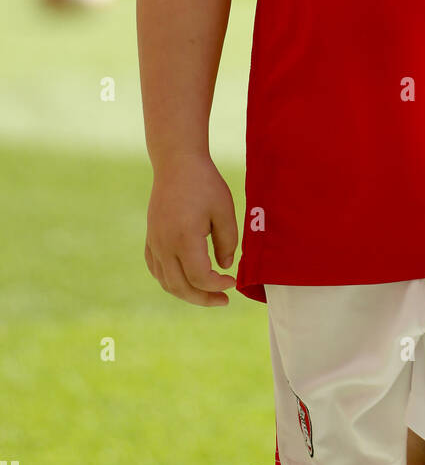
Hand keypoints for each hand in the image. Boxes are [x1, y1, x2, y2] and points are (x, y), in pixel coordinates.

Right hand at [145, 155, 238, 305]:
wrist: (176, 163)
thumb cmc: (205, 183)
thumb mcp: (225, 210)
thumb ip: (228, 242)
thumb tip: (224, 267)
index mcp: (184, 238)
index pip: (200, 277)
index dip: (218, 286)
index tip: (233, 281)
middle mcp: (165, 245)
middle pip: (181, 287)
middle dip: (204, 298)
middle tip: (223, 301)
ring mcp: (154, 243)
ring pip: (166, 282)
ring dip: (187, 293)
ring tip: (208, 293)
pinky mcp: (150, 238)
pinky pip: (157, 269)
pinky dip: (171, 281)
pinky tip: (187, 280)